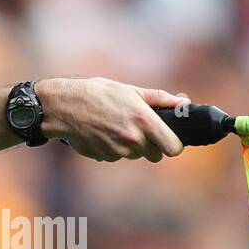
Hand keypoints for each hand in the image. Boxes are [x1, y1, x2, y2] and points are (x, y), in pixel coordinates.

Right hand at [37, 77, 187, 161]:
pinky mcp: (105, 157)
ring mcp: (118, 151)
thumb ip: (160, 99)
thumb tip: (183, 102)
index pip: (173, 148)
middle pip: (155, 155)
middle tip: (139, 128)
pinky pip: (118, 157)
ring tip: (116, 125)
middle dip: (151, 144)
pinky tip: (104, 132)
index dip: (174, 145)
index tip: (170, 139)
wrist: (64, 106)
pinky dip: (114, 148)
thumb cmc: (98, 94)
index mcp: (143, 120)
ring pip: (135, 155)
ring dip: (131, 145)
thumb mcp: (131, 91)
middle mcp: (132, 139)